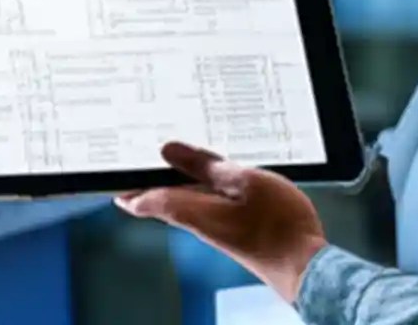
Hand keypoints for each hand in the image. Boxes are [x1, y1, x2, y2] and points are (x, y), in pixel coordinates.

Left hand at [115, 142, 328, 303]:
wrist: (306, 266)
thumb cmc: (278, 225)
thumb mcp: (243, 182)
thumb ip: (206, 166)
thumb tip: (169, 151)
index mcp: (192, 211)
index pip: (147, 199)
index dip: (127, 188)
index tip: (111, 178)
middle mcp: (198, 223)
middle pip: (164, 199)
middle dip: (148, 181)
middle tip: (135, 161)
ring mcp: (216, 229)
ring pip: (187, 200)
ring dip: (177, 180)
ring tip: (170, 156)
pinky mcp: (233, 231)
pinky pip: (209, 204)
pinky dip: (203, 186)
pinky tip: (213, 174)